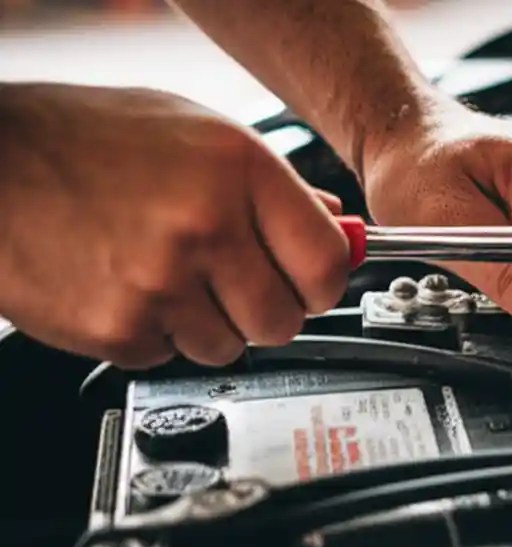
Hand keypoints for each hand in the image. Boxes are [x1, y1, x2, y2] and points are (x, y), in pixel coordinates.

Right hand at [0, 84, 350, 367]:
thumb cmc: (80, 138)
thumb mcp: (193, 131)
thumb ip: (273, 182)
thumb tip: (338, 227)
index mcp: (238, 170)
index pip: (327, 263)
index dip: (322, 282)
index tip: (308, 282)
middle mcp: (205, 226)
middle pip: (284, 319)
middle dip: (264, 310)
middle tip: (230, 283)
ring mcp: (161, 283)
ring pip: (229, 347)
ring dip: (206, 325)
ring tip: (164, 275)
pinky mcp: (119, 329)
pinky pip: (168, 357)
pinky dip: (152, 334)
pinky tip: (125, 287)